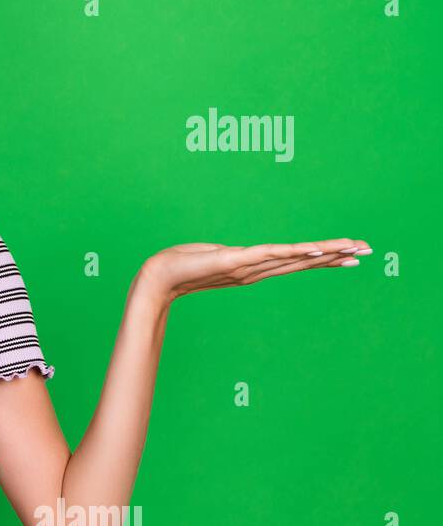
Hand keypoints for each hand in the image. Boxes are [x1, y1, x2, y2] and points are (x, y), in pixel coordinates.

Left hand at [139, 237, 372, 303]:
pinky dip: (293, 253)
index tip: (350, 253)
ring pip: (293, 259)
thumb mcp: (210, 256)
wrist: (156, 278)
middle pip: (303, 262)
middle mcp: (255, 270)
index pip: (295, 261)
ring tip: (354, 248)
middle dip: (336, 256)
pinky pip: (270, 255)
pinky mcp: (235, 261)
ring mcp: (247, 267)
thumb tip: (234, 254)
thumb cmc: (178, 265)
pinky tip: (316, 250)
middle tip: (368, 251)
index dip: (323, 257)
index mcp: (252, 268)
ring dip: (325, 253)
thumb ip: (227, 255)